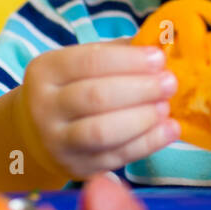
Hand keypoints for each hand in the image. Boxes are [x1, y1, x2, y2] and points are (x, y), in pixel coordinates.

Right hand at [10, 41, 181, 181]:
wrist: (39, 133)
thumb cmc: (73, 87)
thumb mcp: (82, 63)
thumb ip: (118, 53)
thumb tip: (163, 42)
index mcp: (47, 71)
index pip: (90, 62)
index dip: (129, 60)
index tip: (159, 59)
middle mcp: (45, 107)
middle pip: (96, 97)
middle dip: (140, 89)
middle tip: (170, 83)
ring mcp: (58, 142)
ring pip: (102, 132)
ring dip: (143, 118)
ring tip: (166, 106)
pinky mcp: (78, 167)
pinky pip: (117, 157)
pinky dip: (148, 143)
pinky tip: (170, 129)